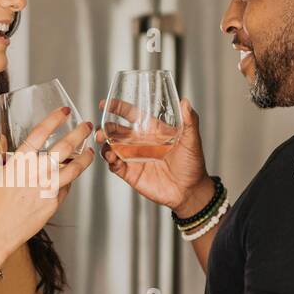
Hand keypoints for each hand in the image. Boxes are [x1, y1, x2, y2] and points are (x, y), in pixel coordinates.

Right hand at [0, 107, 95, 266]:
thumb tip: (0, 138)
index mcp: (19, 162)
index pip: (40, 133)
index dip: (54, 119)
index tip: (64, 111)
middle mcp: (36, 172)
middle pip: (65, 147)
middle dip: (80, 133)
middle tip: (87, 126)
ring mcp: (48, 187)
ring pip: (74, 168)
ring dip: (86, 157)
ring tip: (90, 151)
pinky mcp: (54, 201)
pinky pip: (67, 186)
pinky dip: (71, 179)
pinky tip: (71, 175)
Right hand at [96, 97, 209, 211]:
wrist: (190, 191)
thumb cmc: (192, 164)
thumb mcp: (192, 140)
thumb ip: (189, 121)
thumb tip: (185, 102)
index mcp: (152, 130)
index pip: (132, 115)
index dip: (118, 108)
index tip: (105, 104)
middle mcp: (140, 143)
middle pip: (116, 131)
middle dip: (105, 129)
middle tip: (100, 130)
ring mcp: (134, 158)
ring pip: (112, 147)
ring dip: (105, 144)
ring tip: (103, 142)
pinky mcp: (131, 173)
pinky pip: (115, 166)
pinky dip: (110, 161)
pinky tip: (112, 158)